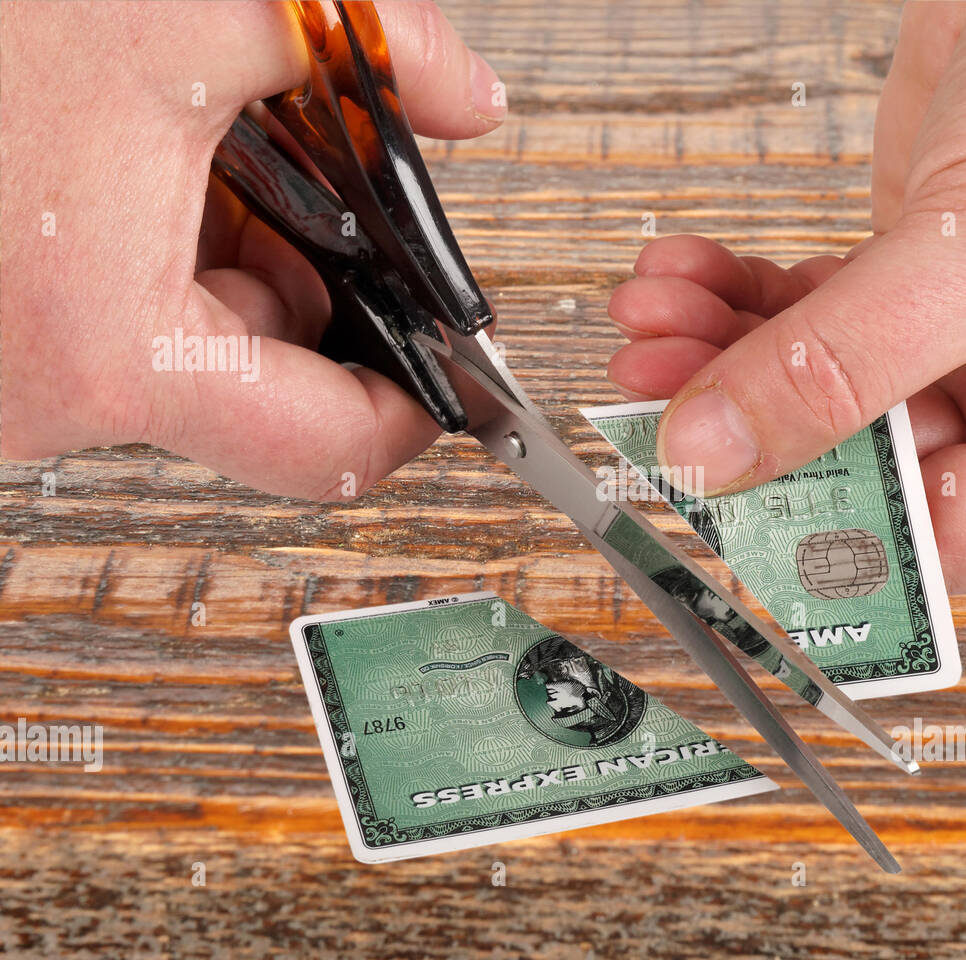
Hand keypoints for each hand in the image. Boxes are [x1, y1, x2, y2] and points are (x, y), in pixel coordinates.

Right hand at [0, 1, 504, 497]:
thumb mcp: (185, 2)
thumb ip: (367, 41)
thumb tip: (465, 92)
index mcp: (114, 351)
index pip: (326, 453)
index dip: (411, 412)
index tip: (447, 374)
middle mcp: (45, 395)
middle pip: (258, 383)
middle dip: (310, 281)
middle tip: (319, 187)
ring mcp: (4, 376)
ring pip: (184, 341)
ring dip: (228, 248)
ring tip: (206, 143)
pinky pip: (116, 316)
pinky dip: (157, 244)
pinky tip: (142, 154)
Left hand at [605, 0, 965, 592]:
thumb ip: (839, 371)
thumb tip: (714, 454)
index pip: (935, 545)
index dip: (821, 528)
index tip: (724, 495)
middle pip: (849, 470)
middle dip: (744, 428)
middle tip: (652, 399)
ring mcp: (950, 352)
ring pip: (805, 395)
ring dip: (716, 361)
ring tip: (651, 327)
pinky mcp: (897, 292)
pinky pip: (796, 324)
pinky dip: (732, 303)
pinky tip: (680, 283)